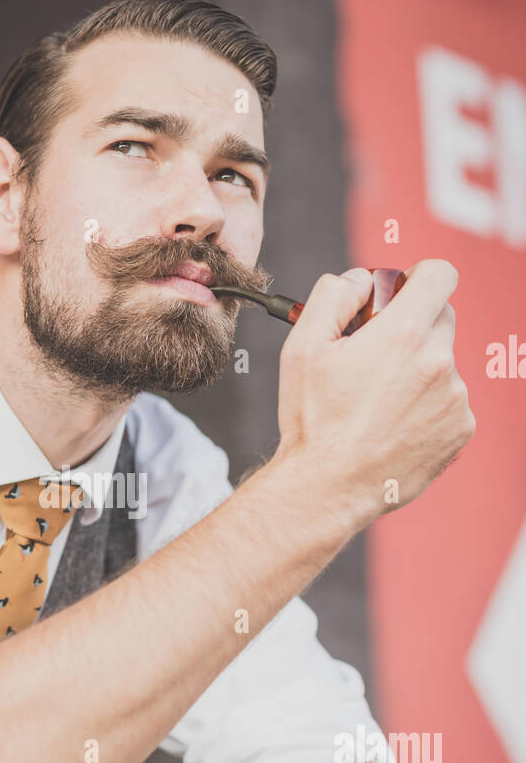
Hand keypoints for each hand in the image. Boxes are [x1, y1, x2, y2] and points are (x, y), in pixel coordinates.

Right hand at [275, 260, 474, 522]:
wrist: (328, 487)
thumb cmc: (312, 419)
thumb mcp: (302, 346)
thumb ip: (334, 295)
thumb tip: (363, 280)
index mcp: (403, 334)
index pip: (439, 275)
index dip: (415, 277)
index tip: (396, 296)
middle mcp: (438, 362)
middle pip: (440, 317)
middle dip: (409, 327)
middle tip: (372, 357)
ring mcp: (454, 399)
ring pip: (442, 363)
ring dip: (416, 370)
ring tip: (376, 403)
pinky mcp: (460, 429)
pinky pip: (449, 400)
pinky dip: (425, 405)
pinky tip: (392, 425)